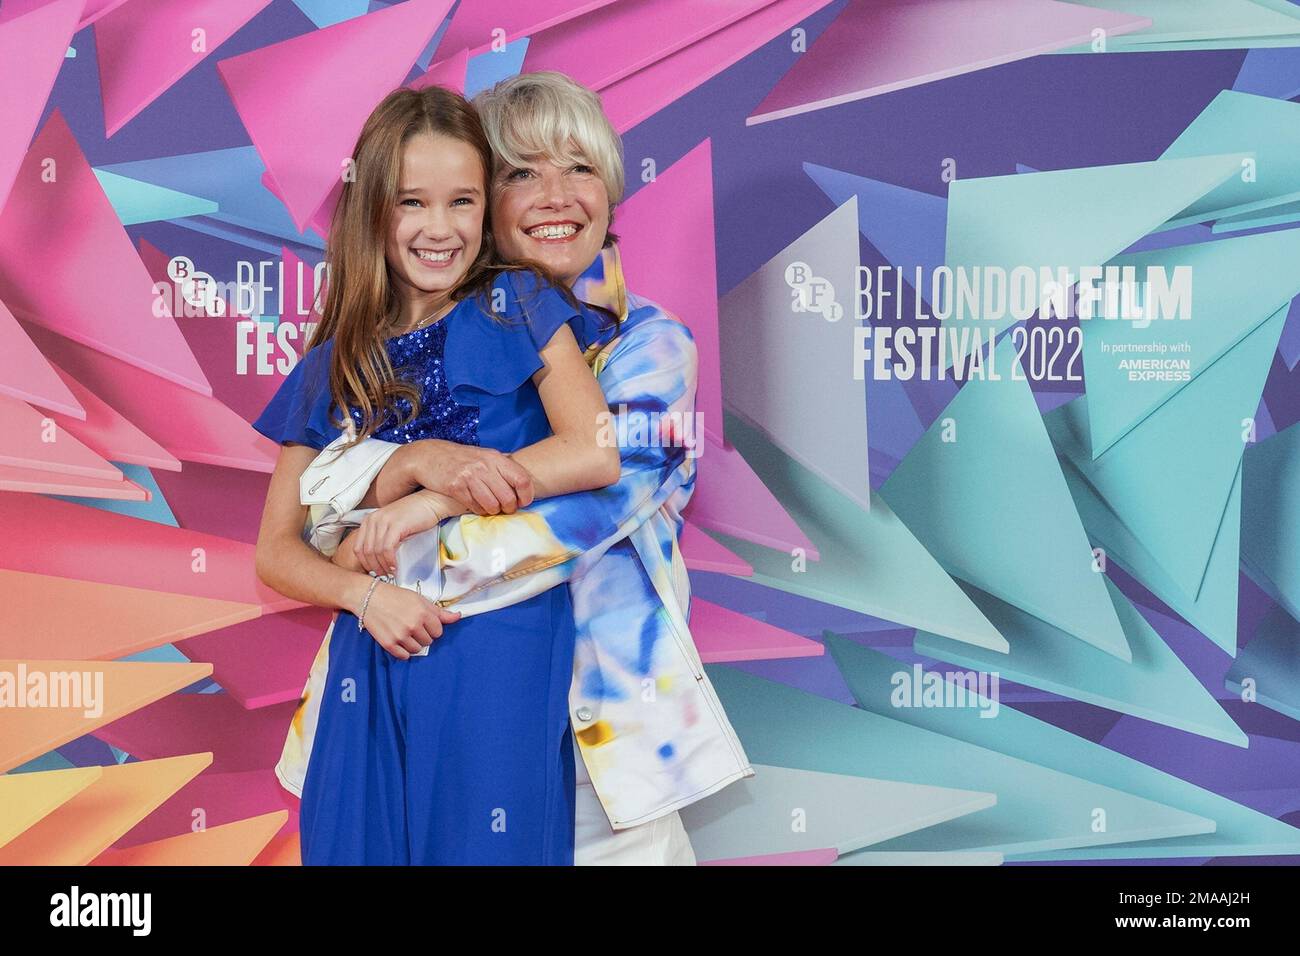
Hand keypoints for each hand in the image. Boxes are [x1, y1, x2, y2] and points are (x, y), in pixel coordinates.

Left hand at [349, 492, 457, 575]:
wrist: (431, 502)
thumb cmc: (415, 515)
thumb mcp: (392, 525)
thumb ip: (382, 537)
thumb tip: (378, 560)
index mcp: (369, 520)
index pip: (358, 547)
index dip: (364, 563)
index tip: (374, 572)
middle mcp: (373, 519)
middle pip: (365, 551)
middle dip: (373, 567)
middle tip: (383, 575)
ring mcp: (384, 521)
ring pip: (375, 551)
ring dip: (382, 566)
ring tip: (390, 573)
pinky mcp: (396, 525)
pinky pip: (387, 548)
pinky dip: (389, 561)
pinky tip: (395, 567)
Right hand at [359, 580, 460, 659]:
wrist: (369, 597)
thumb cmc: (396, 596)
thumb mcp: (420, 600)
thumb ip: (439, 612)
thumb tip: (458, 617)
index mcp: (424, 613)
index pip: (439, 632)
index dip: (432, 627)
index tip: (424, 622)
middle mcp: (413, 625)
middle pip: (429, 641)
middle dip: (423, 635)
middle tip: (412, 625)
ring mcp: (401, 636)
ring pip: (417, 649)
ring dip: (413, 643)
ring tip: (405, 632)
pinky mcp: (389, 644)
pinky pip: (404, 656)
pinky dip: (403, 651)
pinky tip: (399, 640)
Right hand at [396, 440, 534, 514]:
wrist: (428, 456)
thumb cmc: (461, 458)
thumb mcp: (484, 456)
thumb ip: (502, 467)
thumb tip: (525, 483)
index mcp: (495, 458)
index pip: (522, 479)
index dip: (527, 495)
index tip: (524, 502)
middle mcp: (484, 466)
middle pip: (508, 497)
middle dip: (509, 508)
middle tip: (505, 508)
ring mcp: (469, 476)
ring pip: (493, 505)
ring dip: (493, 511)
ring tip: (490, 507)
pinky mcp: (455, 487)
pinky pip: (475, 507)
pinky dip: (478, 510)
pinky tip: (476, 505)